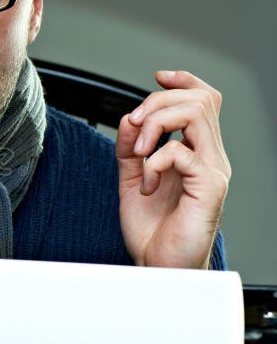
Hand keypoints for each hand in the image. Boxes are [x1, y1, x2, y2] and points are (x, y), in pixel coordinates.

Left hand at [116, 70, 230, 268]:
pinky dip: (153, 162)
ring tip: (139, 153)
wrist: (158, 267)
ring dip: (156, 123)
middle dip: (157, 102)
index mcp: (197, 152)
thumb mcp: (131, 180)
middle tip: (135, 126)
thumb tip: (128, 118)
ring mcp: (214, 170)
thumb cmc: (152, 230)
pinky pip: (180, 151)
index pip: (204, 100)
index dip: (183, 81)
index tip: (158, 76)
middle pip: (199, 99)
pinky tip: (146, 185)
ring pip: (195, 113)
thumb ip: (129, 149)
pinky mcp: (210, 187)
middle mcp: (211, 157)